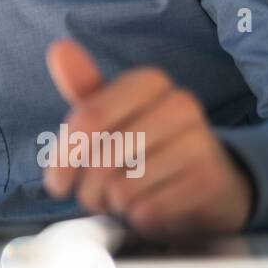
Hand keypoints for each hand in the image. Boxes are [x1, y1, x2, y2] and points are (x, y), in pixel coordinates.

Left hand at [42, 39, 254, 237]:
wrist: (211, 183)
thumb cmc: (149, 147)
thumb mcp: (113, 115)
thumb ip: (84, 88)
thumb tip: (59, 48)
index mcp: (150, 82)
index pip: (88, 118)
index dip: (64, 157)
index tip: (56, 183)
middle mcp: (181, 105)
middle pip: (102, 157)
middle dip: (87, 188)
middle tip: (94, 197)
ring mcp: (201, 143)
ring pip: (122, 187)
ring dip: (112, 205)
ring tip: (122, 201)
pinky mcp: (211, 184)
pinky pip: (148, 210)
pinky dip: (138, 218)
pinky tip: (149, 210)